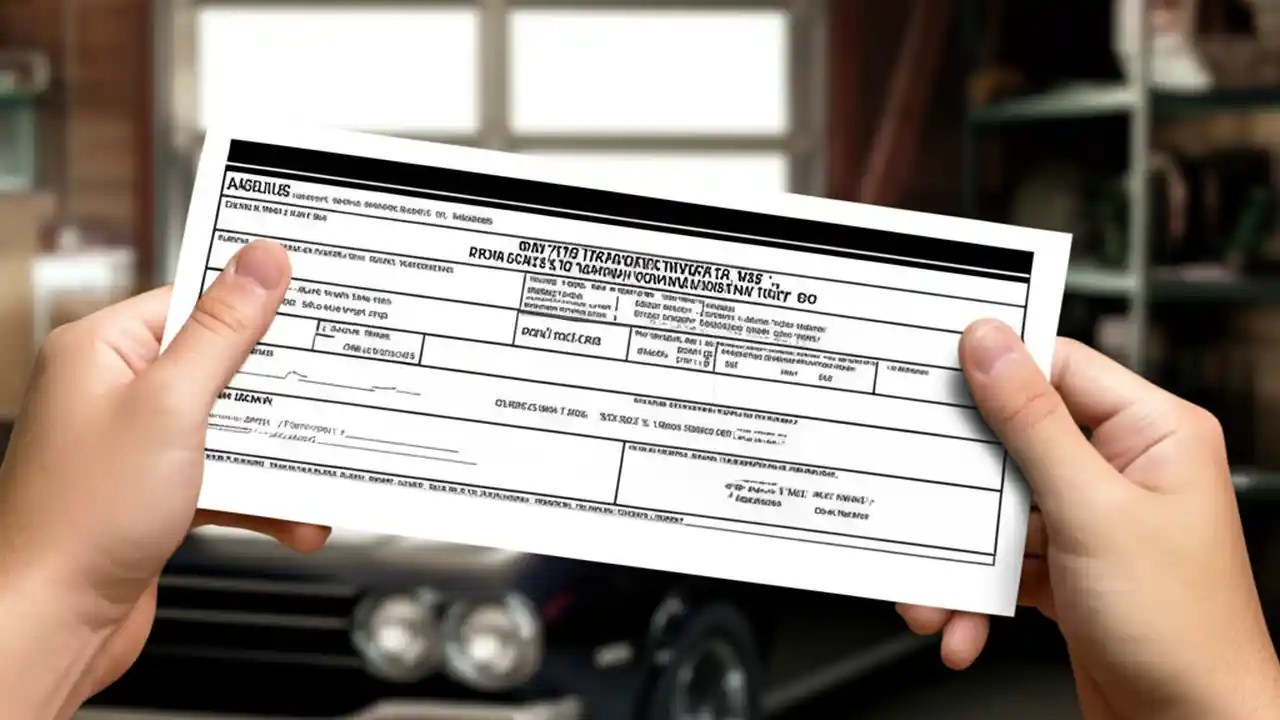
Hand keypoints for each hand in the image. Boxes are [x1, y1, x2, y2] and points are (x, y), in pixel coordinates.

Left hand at [0, 240, 329, 718]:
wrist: (52, 623)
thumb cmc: (84, 518)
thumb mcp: (171, 406)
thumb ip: (222, 332)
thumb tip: (258, 263)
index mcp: (102, 350)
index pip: (193, 298)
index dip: (254, 302)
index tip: (311, 303)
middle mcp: (115, 391)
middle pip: (221, 364)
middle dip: (277, 392)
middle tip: (327, 389)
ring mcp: (137, 444)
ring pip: (230, 426)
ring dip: (276, 454)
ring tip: (316, 469)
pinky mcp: (156, 491)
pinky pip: (224, 476)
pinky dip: (260, 496)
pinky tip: (293, 517)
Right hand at [895, 320, 1279, 718]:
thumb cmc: (1183, 630)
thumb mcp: (1092, 512)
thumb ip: (1033, 424)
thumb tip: (991, 345)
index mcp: (1153, 433)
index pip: (1060, 366)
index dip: (996, 367)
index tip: (936, 371)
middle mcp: (1123, 469)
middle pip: (1015, 442)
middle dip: (963, 490)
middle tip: (923, 492)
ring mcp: (1092, 520)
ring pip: (999, 509)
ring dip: (961, 555)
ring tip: (937, 591)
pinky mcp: (1067, 566)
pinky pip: (1001, 559)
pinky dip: (975, 592)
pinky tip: (963, 621)